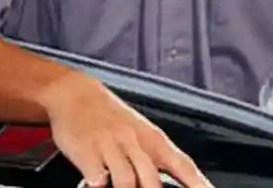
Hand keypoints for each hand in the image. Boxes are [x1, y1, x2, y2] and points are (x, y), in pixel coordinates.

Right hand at [40, 70, 209, 187]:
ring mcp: (110, 146)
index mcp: (152, 138)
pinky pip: (97, 178)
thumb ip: (155, 158)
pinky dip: (100, 185)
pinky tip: (99, 184)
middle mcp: (133, 141)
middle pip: (152, 180)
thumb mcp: (139, 132)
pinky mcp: (86, 152)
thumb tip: (177, 179)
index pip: (182, 165)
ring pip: (127, 181)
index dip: (198, 183)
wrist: (74, 93)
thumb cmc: (110, 116)